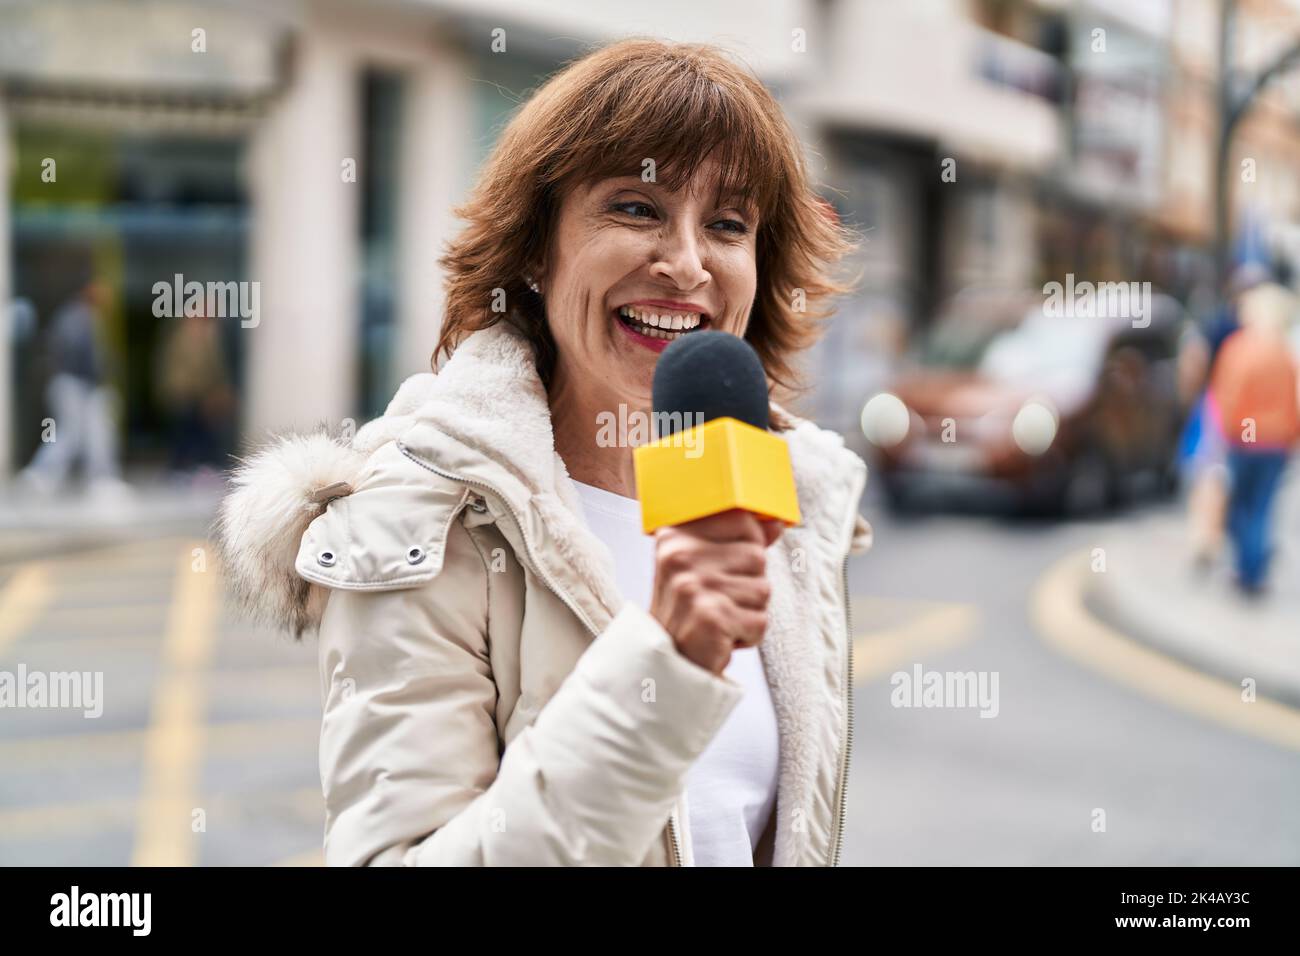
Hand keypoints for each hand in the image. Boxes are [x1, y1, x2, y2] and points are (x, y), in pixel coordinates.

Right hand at [649, 509, 782, 675]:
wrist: (667, 662)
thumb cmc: (689, 612)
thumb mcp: (706, 567)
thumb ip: (740, 540)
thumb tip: (775, 523)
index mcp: (675, 536)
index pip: (742, 519)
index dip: (748, 546)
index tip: (727, 567)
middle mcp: (680, 557)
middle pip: (757, 556)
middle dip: (749, 585)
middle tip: (719, 601)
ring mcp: (694, 586)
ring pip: (763, 589)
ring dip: (750, 612)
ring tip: (720, 619)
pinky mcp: (712, 617)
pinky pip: (761, 621)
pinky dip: (749, 636)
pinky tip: (722, 637)